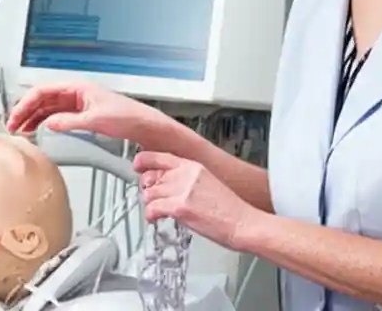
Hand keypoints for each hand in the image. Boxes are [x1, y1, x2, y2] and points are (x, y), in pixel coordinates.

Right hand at [6, 80, 169, 145]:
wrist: (145, 127)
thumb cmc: (128, 117)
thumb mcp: (96, 120)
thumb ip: (70, 121)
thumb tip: (50, 123)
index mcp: (77, 88)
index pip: (43, 91)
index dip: (26, 103)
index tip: (17, 116)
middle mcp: (75, 94)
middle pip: (42, 99)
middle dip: (25, 111)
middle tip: (13, 124)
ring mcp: (77, 105)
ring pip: (47, 108)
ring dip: (32, 118)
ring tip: (21, 130)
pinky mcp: (81, 115)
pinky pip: (56, 116)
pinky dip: (44, 123)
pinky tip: (38, 130)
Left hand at [135, 151, 258, 250]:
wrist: (244, 224)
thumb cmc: (230, 210)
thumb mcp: (207, 183)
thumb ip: (186, 180)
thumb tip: (167, 184)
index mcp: (193, 167)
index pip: (160, 157)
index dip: (144, 161)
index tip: (137, 165)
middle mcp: (186, 175)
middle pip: (152, 177)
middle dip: (148, 189)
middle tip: (152, 198)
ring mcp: (182, 190)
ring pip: (149, 193)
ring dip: (150, 204)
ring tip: (157, 211)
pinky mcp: (180, 207)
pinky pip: (153, 208)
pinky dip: (151, 215)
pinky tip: (155, 219)